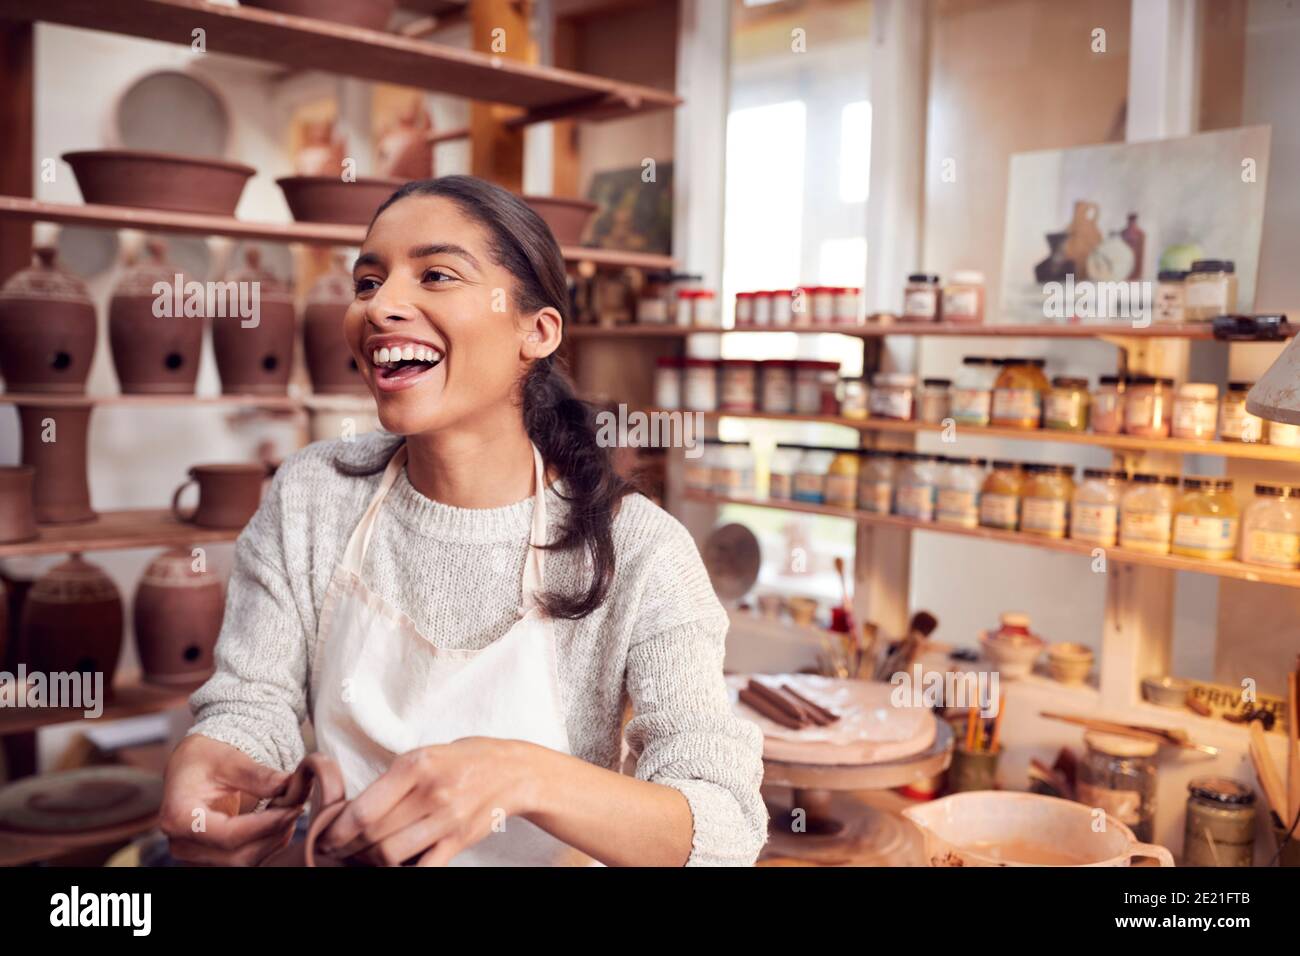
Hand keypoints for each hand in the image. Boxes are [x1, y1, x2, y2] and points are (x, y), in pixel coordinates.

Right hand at [160, 735, 300, 865]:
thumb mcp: (229, 759)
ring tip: (289, 811)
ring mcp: (192, 855)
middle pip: (236, 856)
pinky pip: (242, 859)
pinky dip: (265, 844)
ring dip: (272, 841)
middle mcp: (181, 843)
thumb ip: (258, 775)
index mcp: (179, 817)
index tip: (294, 808)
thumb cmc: (204, 758)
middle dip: (273, 834)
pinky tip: (279, 822)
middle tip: (297, 807)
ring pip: (242, 862)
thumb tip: (290, 784)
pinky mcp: (207, 858)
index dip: (266, 825)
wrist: (188, 766)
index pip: (229, 835)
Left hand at [318, 737, 535, 866]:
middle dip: (346, 848)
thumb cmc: (464, 758)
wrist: (513, 770)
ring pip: (392, 855)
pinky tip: (391, 866)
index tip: (324, 836)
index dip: (337, 830)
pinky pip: (423, 867)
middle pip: (373, 835)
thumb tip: (353, 810)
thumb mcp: (425, 754)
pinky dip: (402, 871)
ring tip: (360, 857)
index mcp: (416, 765)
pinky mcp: (460, 840)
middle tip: (335, 850)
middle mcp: (431, 793)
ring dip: (369, 861)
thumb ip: (393, 780)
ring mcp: (448, 820)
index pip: (363, 809)